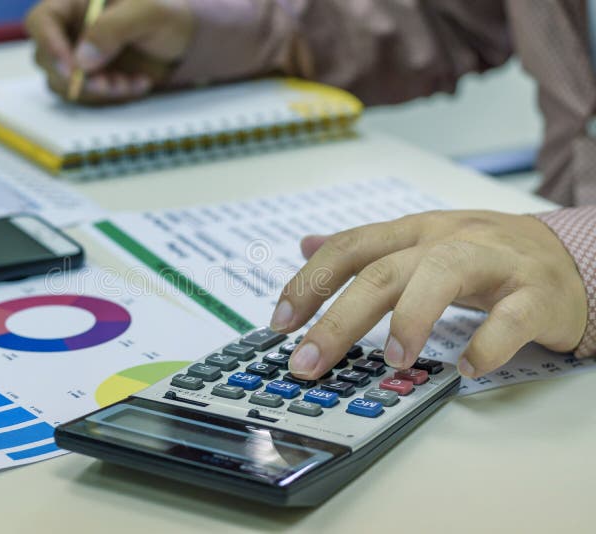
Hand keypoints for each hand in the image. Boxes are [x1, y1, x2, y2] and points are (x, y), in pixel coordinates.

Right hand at [24, 0, 193, 103]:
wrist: (183, 38)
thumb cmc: (165, 14)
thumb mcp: (147, 12)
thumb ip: (113, 28)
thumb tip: (81, 60)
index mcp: (75, 3)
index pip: (41, 21)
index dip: (49, 45)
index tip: (73, 68)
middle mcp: (71, 30)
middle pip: (47, 59)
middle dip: (77, 77)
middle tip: (107, 83)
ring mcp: (80, 56)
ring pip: (66, 83)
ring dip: (97, 90)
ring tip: (129, 82)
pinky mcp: (93, 79)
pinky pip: (90, 96)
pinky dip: (113, 95)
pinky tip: (139, 82)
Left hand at [270, 210, 588, 378]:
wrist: (566, 257)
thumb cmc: (481, 256)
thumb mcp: (418, 242)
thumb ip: (364, 247)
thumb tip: (307, 245)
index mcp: (413, 233)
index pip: (350, 248)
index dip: (310, 283)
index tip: (280, 322)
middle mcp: (446, 241)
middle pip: (383, 270)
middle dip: (339, 318)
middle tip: (308, 362)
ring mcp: (494, 263)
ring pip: (442, 276)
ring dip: (411, 318)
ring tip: (393, 360)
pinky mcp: (537, 294)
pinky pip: (512, 317)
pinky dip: (488, 344)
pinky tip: (467, 368)